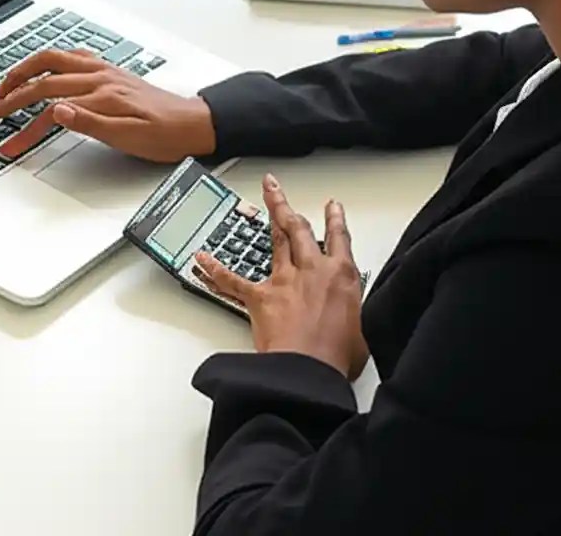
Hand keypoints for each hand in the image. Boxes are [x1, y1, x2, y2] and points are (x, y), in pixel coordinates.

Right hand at [0, 48, 216, 161]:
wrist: (194, 124)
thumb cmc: (166, 135)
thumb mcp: (129, 138)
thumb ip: (90, 124)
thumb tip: (57, 111)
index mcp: (101, 95)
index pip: (47, 108)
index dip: (21, 128)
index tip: (4, 143)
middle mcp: (99, 77)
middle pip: (41, 81)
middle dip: (8, 95)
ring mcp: (103, 71)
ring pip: (51, 60)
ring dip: (23, 71)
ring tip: (5, 87)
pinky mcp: (109, 71)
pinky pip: (71, 56)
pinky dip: (49, 61)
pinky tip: (43, 69)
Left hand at [194, 175, 368, 380]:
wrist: (307, 371)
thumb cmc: (334, 357)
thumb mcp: (358, 333)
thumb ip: (350, 317)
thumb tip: (345, 324)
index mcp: (342, 277)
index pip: (340, 240)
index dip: (335, 221)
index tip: (331, 207)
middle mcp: (311, 271)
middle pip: (298, 229)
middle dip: (286, 205)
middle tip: (276, 189)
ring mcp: (283, 281)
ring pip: (274, 241)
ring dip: (267, 218)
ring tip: (260, 200)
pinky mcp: (260, 297)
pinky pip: (232, 281)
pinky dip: (214, 270)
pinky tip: (202, 259)